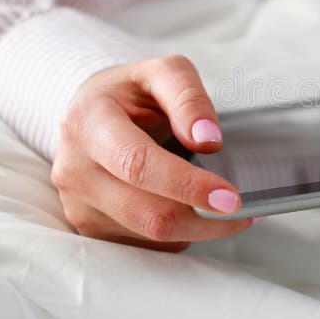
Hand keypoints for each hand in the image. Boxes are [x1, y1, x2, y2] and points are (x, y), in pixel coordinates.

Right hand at [51, 55, 251, 251]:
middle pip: (148, 213)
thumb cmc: (132, 92)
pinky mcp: (88, 227)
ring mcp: (77, 204)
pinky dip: (179, 233)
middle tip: (244, 210)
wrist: (91, 113)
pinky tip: (193, 211)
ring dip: (197, 228)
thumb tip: (208, 140)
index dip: (188, 185)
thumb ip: (188, 98)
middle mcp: (75, 169)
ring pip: (149, 236)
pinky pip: (145, 245)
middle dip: (205, 219)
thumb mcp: (163, 73)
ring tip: (223, 207)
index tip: (230, 197)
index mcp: (88, 123)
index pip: (139, 165)